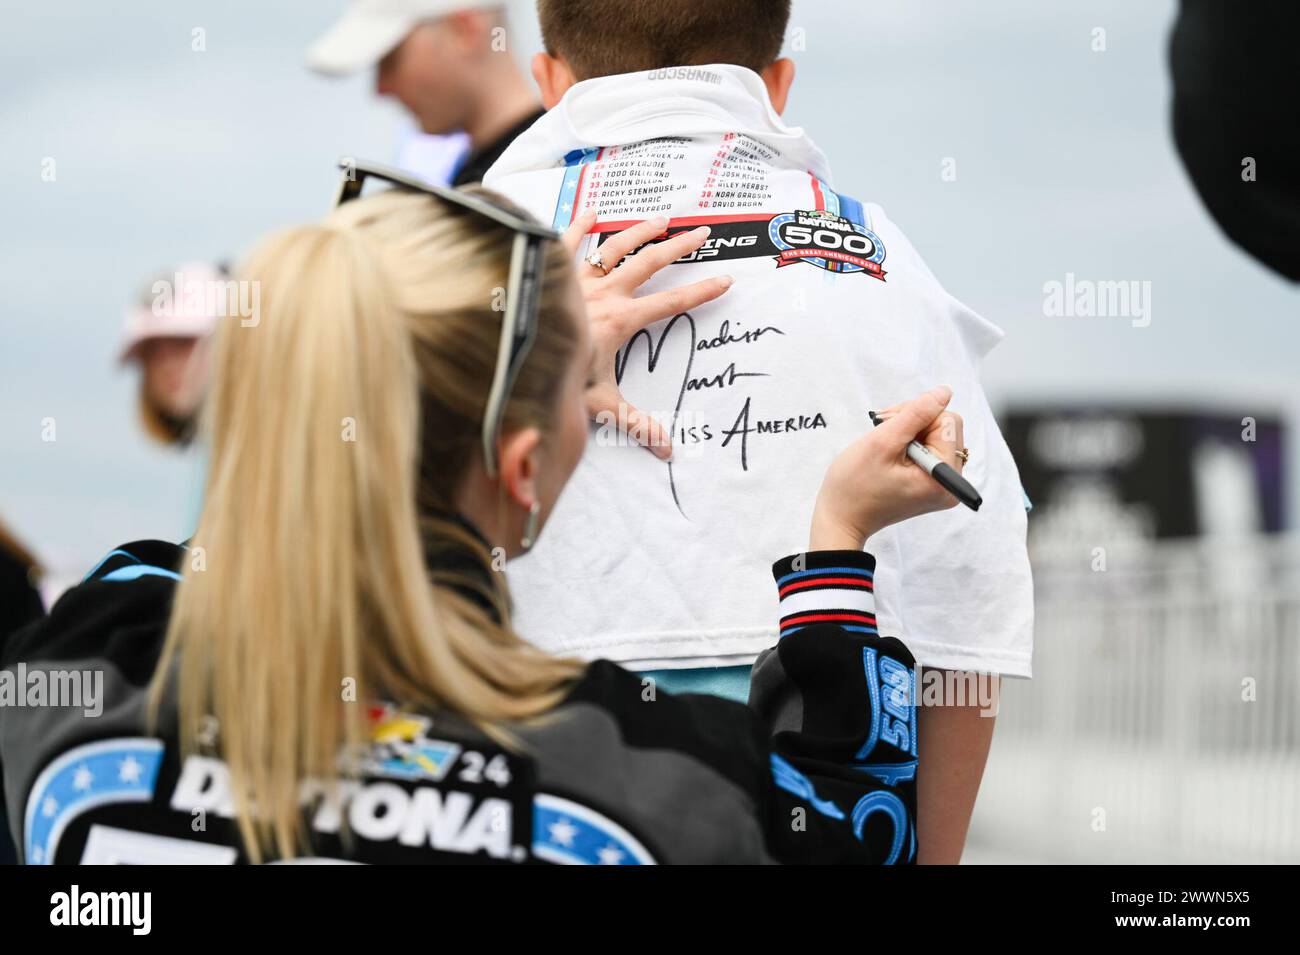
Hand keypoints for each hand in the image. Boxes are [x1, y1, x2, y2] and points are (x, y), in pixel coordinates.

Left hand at [562, 210, 733, 458]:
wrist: (513, 353)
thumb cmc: (556, 378)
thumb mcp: (600, 404)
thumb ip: (636, 424)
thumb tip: (668, 449)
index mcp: (622, 320)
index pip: (671, 304)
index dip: (701, 292)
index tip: (725, 279)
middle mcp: (604, 294)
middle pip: (649, 264)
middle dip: (679, 247)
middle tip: (701, 232)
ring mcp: (578, 280)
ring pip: (615, 248)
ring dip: (639, 232)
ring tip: (661, 219)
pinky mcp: (554, 274)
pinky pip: (566, 243)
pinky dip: (579, 227)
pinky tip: (591, 212)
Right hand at [810, 386, 964, 550]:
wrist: (842, 519)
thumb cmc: (855, 486)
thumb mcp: (882, 443)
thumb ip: (916, 414)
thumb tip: (944, 392)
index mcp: (944, 477)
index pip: (947, 421)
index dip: (917, 415)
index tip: (888, 427)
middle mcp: (951, 484)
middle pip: (946, 427)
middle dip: (915, 421)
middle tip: (884, 433)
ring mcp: (943, 485)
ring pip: (938, 434)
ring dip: (910, 430)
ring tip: (885, 444)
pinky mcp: (933, 483)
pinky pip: (932, 448)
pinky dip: (911, 442)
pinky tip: (891, 451)